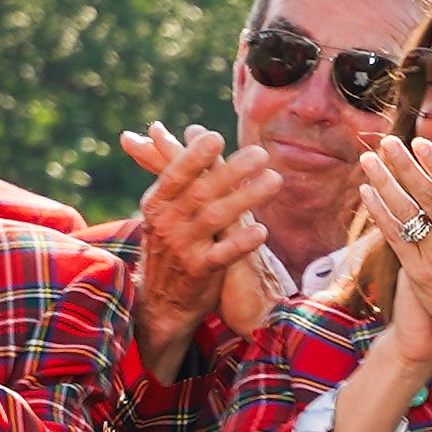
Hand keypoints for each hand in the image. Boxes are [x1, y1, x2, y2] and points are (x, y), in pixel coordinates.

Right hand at [117, 122, 282, 382]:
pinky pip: (222, 255)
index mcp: (156, 204)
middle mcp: (165, 224)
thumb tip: (165, 129)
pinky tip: (263, 230)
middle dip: (231, 171)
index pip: (174, 175)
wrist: (161, 302)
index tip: (216, 137)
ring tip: (275, 180)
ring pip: (216, 219)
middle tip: (261, 153)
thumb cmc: (170, 245)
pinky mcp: (199, 273)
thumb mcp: (162, 210)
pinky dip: (242, 242)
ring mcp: (181, 249)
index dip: (194, 156)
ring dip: (247, 197)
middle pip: (200, 192)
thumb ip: (173, 173)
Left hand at [359, 138, 431, 354]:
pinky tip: (366, 192)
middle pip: (427, 194)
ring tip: (368, 158)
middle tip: (387, 141)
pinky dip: (379, 213)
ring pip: (405, 212)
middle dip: (404, 164)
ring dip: (384, 182)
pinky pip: (394, 237)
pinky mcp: (417, 272)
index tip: (420, 142)